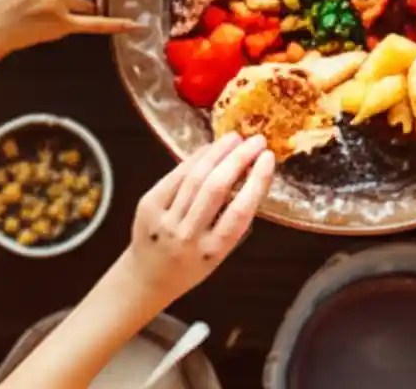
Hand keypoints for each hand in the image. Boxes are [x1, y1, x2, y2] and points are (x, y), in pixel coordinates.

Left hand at [122, 134, 274, 304]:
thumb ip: (233, 220)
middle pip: (215, 188)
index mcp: (212, 251)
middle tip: (256, 140)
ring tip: (234, 138)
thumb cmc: (192, 264)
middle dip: (238, 158)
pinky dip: (194, 159)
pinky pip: (175, 176)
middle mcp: (187, 236)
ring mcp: (165, 219)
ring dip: (217, 153)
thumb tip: (249, 173)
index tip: (268, 158)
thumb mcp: (220, 253)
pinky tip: (209, 149)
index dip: (256, 181)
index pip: (239, 211)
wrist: (147, 278)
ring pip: (194, 178)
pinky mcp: (148, 205)